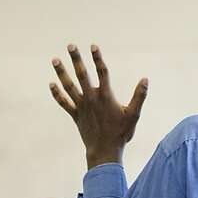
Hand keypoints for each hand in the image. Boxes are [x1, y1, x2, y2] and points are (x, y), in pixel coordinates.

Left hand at [50, 45, 148, 168]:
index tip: (93, 46)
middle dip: (76, 59)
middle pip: (82, 75)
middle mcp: (91, 99)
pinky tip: (51, 84)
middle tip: (71, 45)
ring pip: (69, 86)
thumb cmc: (121, 134)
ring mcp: (81, 107)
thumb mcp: (134, 115)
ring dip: (61, 72)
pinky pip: (64, 102)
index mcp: (106, 96)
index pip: (102, 72)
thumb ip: (139, 96)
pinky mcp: (75, 115)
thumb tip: (145, 79)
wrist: (104, 152)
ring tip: (54, 60)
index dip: (98, 58)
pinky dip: (57, 94)